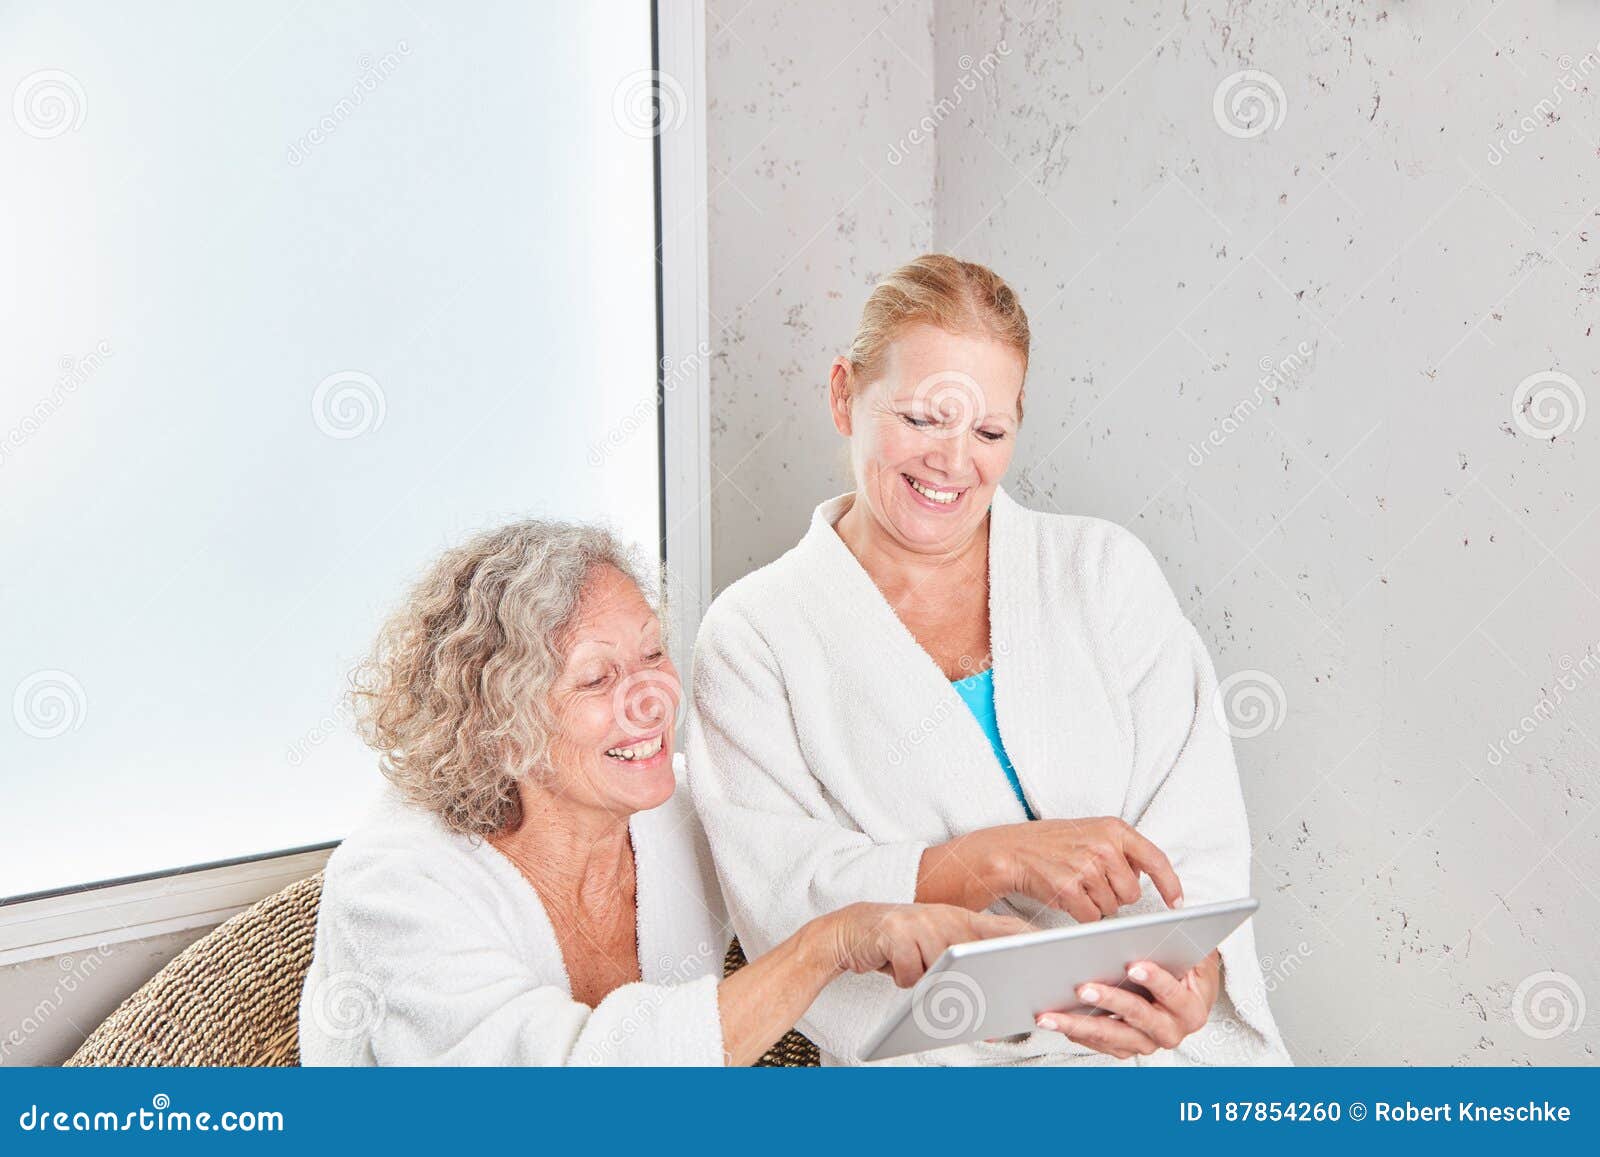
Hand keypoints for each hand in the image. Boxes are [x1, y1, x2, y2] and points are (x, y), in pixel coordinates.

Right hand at [816, 902, 1031, 987]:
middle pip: (976, 952)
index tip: (1052, 958)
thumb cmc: (902, 944)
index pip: (1003, 928)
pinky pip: (911, 975)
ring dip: (932, 985)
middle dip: (986, 983)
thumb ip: (967, 960)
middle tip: (997, 1011)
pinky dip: (904, 980)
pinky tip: (893, 965)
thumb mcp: (937, 946)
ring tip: (920, 977)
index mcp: (961, 920)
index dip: (1029, 941)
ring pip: (942, 968)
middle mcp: (945, 917)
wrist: (851, 930)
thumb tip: (1004, 996)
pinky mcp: (895, 934)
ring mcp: (920, 923)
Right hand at [938, 817, 1183, 921]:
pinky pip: (1091, 917)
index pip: (1156, 859)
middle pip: (1132, 892)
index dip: (1171, 884)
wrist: (1009, 851)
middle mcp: (1104, 846)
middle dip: (1115, 894)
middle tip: (1090, 881)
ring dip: (1095, 904)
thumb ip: (1120, 849)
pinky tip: (1064, 895)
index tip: (1178, 902)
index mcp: (1114, 829)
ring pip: (1112, 907)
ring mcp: (1087, 868)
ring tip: (1074, 884)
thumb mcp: (1090, 832)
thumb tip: (1150, 876)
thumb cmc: (1051, 844)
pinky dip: (1080, 913)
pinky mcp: (1070, 889)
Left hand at [1034, 950, 1220, 1058]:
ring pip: (1111, 1036)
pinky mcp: (1126, 1047)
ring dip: (1078, 1026)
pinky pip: (1099, 1044)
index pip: (1172, 995)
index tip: (1133, 966)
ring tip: (1050, 1016)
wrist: (1187, 1000)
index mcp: (1191, 1010)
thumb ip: (1190, 942)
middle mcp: (1170, 1032)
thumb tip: (1178, 924)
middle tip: (1083, 988)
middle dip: (1109, 1002)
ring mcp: (1146, 1042)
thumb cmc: (1187, 973)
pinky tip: (1056, 1020)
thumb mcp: (1197, 956)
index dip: (1155, 980)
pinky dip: (1076, 1032)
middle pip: (1137, 1018)